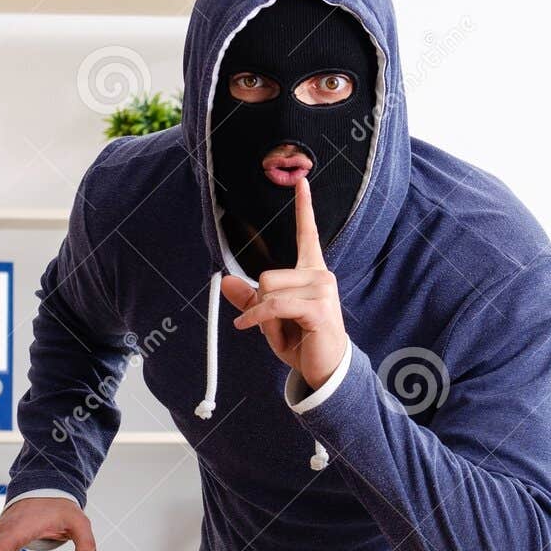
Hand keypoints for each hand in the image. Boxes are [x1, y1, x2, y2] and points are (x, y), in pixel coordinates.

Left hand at [221, 177, 347, 390]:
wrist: (325, 370)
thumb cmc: (302, 342)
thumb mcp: (269, 320)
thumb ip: (250, 299)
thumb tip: (225, 280)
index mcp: (311, 272)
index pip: (307, 233)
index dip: (304, 207)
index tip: (302, 180)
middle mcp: (320, 276)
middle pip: (267, 275)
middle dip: (259, 303)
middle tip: (273, 325)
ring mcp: (322, 290)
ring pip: (268, 290)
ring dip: (262, 316)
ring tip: (281, 332)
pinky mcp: (318, 309)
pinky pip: (273, 305)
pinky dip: (256, 318)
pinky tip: (248, 327)